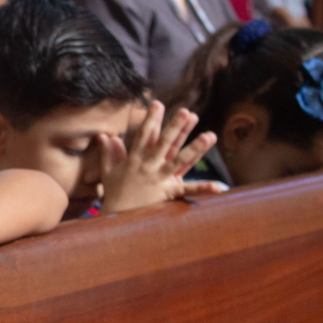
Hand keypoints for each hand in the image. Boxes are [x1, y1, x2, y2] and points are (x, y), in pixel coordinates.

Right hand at [99, 101, 223, 215]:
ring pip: (181, 160)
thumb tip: (104, 135)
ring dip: (196, 148)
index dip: (151, 118)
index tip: (158, 103)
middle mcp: (149, 166)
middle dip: (175, 127)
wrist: (117, 218)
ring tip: (210, 135)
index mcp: (135, 159)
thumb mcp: (108, 171)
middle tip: (187, 112)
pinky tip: (219, 186)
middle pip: (165, 143)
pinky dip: (203, 188)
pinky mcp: (168, 193)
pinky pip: (188, 190)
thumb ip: (108, 152)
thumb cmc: (114, 194)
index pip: (144, 134)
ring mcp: (160, 179)